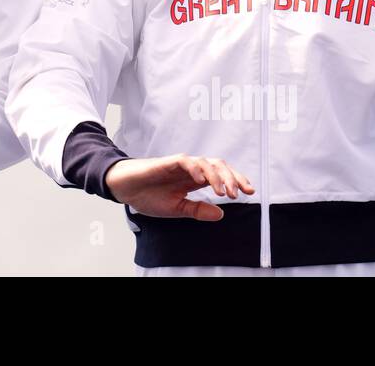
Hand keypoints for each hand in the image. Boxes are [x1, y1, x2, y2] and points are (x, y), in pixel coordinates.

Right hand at [105, 154, 254, 220]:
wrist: (126, 189)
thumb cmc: (148, 196)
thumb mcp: (177, 209)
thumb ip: (197, 209)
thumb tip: (221, 213)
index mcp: (194, 180)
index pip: (221, 176)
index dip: (236, 181)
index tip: (249, 192)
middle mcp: (191, 170)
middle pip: (219, 166)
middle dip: (233, 177)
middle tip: (240, 193)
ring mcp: (180, 165)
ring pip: (206, 162)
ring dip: (218, 176)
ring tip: (223, 192)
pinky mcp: (168, 162)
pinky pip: (186, 161)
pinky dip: (196, 169)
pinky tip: (201, 180)